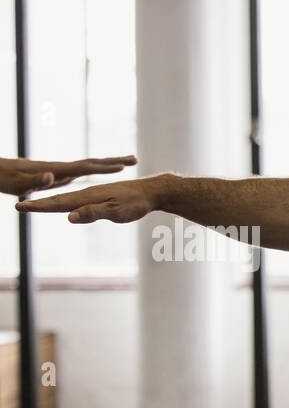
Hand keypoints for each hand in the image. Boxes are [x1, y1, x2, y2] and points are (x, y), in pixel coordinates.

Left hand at [0, 154, 136, 196]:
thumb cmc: (5, 178)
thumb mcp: (20, 182)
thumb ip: (37, 180)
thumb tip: (52, 177)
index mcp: (57, 171)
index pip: (86, 166)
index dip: (104, 165)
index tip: (123, 164)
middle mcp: (61, 168)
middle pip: (92, 162)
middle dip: (112, 160)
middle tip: (133, 158)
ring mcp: (59, 170)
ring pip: (88, 165)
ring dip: (107, 163)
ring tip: (126, 163)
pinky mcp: (56, 174)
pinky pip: (81, 171)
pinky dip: (96, 169)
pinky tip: (102, 171)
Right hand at [14, 175, 164, 223]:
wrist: (151, 191)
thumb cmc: (136, 203)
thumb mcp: (116, 211)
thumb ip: (93, 213)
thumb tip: (69, 217)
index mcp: (87, 197)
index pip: (58, 203)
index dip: (39, 206)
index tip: (21, 206)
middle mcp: (87, 193)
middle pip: (58, 200)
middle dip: (39, 204)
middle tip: (19, 206)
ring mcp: (93, 195)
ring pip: (67, 200)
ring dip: (49, 203)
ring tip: (34, 206)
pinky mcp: (100, 198)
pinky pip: (78, 201)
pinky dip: (65, 203)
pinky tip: (65, 207)